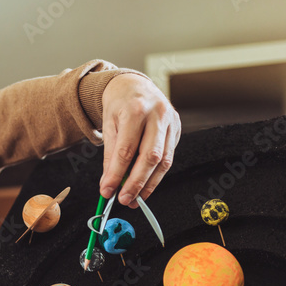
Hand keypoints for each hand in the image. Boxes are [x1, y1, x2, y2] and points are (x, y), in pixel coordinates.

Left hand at [98, 73, 181, 207]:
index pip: (126, 150)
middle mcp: (158, 115)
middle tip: (124, 200)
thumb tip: (109, 184)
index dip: (116, 174)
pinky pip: (168, 157)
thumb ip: (110, 155)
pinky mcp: (177, 129)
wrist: (134, 86)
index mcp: (136, 110)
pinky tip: (146, 185)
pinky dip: (156, 175)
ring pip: (163, 160)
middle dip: (136, 183)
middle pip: (150, 157)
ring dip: (149, 184)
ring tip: (135, 199)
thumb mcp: (108, 125)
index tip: (107, 191)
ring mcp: (171, 122)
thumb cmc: (119, 106)